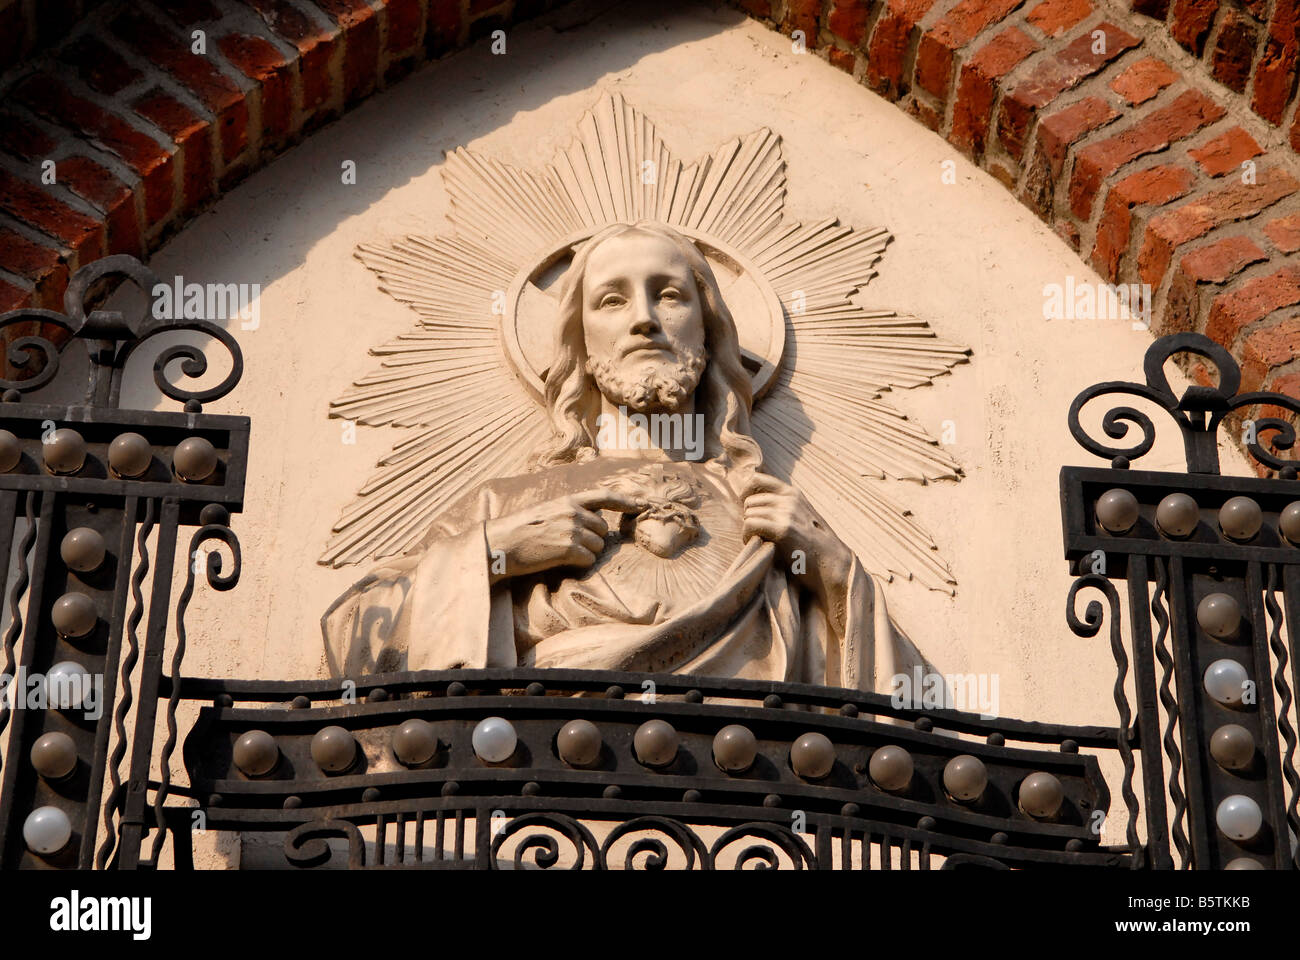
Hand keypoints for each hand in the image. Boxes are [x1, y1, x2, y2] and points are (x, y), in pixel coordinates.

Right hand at [484, 488, 644, 582]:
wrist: (501, 543)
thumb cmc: (520, 529)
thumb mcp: (546, 510)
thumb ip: (569, 510)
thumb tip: (593, 517)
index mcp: (568, 500)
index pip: (604, 496)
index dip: (625, 501)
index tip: (641, 505)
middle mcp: (573, 512)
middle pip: (603, 529)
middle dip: (593, 539)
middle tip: (570, 545)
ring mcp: (572, 530)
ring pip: (598, 547)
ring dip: (585, 553)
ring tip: (561, 552)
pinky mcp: (568, 549)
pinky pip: (588, 560)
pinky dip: (579, 564)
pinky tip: (561, 561)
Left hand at [742, 473, 852, 603]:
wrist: (834, 564)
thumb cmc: (815, 545)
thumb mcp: (801, 516)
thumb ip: (783, 507)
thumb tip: (751, 503)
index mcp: (793, 494)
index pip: (756, 480)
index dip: (746, 493)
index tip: (748, 510)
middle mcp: (789, 499)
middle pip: (750, 501)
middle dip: (750, 518)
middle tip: (758, 534)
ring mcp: (787, 513)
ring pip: (749, 514)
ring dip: (749, 530)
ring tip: (760, 542)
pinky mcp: (783, 530)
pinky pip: (750, 525)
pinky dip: (748, 537)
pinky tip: (758, 545)